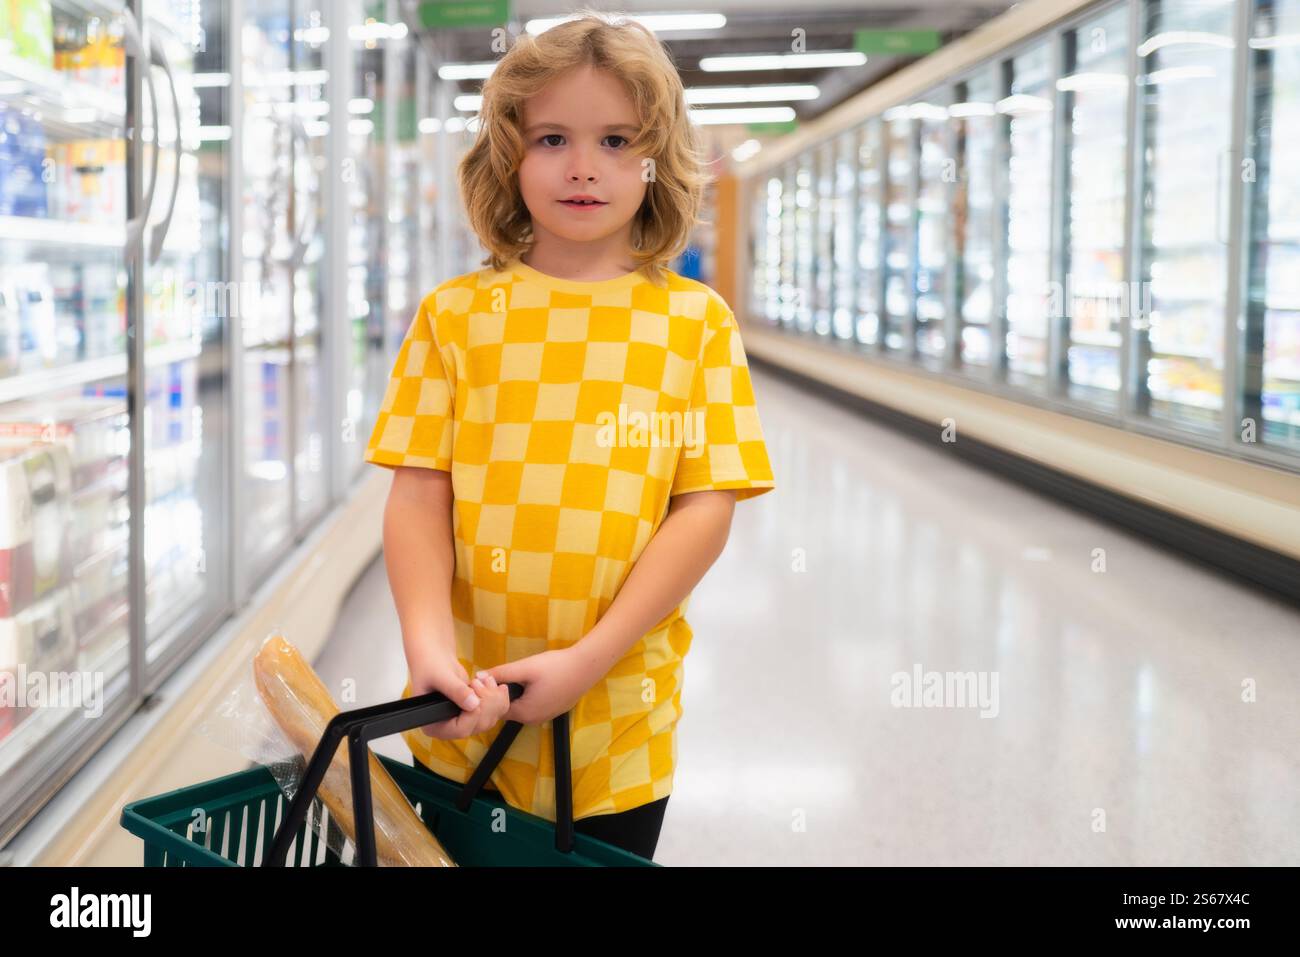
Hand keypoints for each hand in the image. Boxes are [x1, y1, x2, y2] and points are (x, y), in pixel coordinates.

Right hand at [410, 651, 510, 739]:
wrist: (436, 659)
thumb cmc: (430, 666)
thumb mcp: (441, 676)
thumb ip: (456, 691)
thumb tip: (474, 704)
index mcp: (434, 724)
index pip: (459, 730)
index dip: (472, 716)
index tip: (476, 697)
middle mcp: (449, 726)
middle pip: (477, 727)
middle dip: (486, 704)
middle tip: (480, 683)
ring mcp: (463, 720)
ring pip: (488, 720)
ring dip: (494, 700)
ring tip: (487, 680)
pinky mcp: (474, 712)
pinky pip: (493, 713)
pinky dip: (500, 699)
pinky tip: (498, 686)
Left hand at [482, 648, 596, 724]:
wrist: (587, 667)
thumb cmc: (556, 667)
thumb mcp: (525, 668)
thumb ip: (500, 673)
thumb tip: (479, 676)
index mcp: (524, 714)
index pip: (496, 709)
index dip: (490, 694)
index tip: (491, 678)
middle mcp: (534, 720)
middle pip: (509, 709)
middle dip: (503, 693)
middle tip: (506, 673)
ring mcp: (546, 716)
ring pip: (522, 706)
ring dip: (518, 693)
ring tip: (522, 674)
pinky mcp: (555, 709)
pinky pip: (535, 704)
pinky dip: (531, 694)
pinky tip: (537, 679)